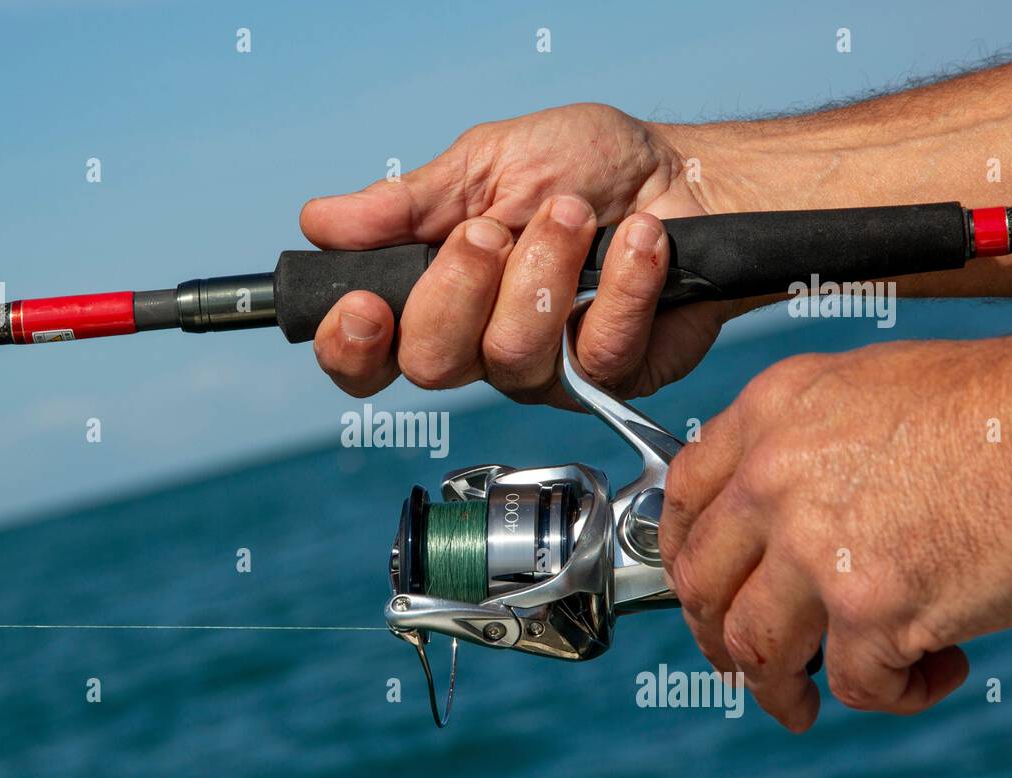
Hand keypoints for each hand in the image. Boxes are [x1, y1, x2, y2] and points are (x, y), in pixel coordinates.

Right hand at [301, 104, 725, 405]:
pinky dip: (619, 283)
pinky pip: (594, 354)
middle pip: (431, 366)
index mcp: (438, 297)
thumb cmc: (587, 168)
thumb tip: (320, 221)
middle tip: (493, 230)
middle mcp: (482, 344)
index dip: (352, 347)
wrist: (691, 177)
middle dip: (457, 290)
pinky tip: (639, 241)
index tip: (361, 306)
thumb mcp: (488, 163)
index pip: (371, 356)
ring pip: (511, 356)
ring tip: (576, 215)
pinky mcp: (609, 378)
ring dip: (543, 271)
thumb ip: (409, 203)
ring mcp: (545, 369)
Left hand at [658, 330, 1011, 730]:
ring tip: (802, 704)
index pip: (681, 497)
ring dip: (776, 689)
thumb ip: (799, 441)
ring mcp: (814, 546)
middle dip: (714, 636)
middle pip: (701, 583)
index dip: (680, 555)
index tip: (695, 589)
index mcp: (769, 415)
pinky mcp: (871, 608)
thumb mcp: (863, 388)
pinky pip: (854, 685)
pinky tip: (929, 673)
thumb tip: (771, 510)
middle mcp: (774, 478)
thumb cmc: (991, 405)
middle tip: (739, 662)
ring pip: (755, 648)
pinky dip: (892, 695)